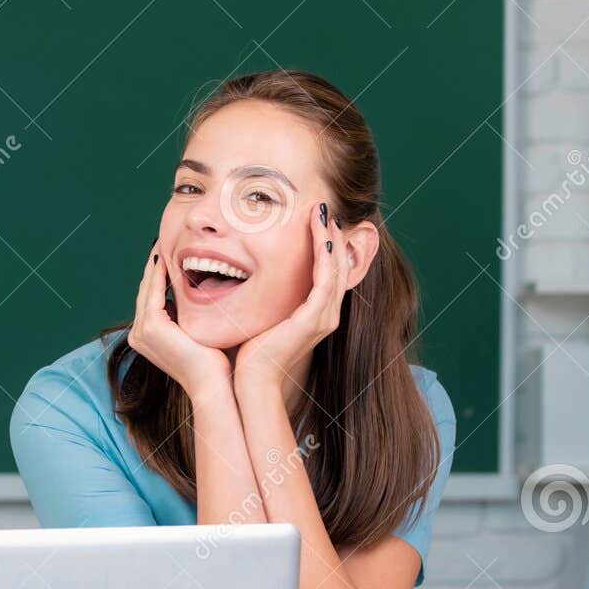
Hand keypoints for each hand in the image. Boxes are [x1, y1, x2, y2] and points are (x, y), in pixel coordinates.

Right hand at [127, 245, 231, 398]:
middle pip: (145, 291)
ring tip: (165, 244)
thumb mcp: (197, 334)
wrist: (213, 385)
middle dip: (154, 267)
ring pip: (148, 288)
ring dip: (155, 265)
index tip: (169, 255)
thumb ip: (191, 316)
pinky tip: (167, 258)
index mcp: (147, 338)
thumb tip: (205, 293)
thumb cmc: (213, 364)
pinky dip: (160, 273)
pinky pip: (155, 291)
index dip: (158, 276)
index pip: (151, 299)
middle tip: (164, 242)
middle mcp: (138, 335)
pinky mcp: (152, 326)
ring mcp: (142, 331)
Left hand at [234, 205, 349, 397]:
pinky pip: (325, 278)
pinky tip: (319, 233)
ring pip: (336, 268)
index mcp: (315, 315)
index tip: (316, 218)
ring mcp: (323, 318)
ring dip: (330, 237)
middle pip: (338, 266)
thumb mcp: (263, 316)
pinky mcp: (314, 319)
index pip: (328, 271)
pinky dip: (324, 253)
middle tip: (324, 208)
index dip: (325, 243)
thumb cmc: (250, 352)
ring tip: (322, 212)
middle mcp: (326, 315)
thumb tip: (251, 276)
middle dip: (332, 234)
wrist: (250, 381)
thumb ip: (267, 297)